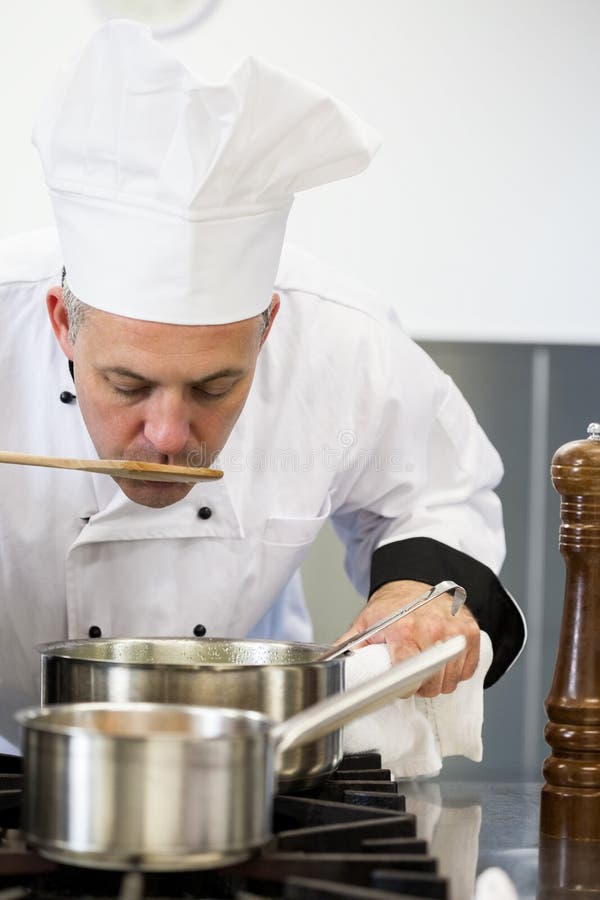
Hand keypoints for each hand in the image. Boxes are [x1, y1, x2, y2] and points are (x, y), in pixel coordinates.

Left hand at [336, 580, 479, 696]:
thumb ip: (348, 647)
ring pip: (450, 682)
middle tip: (411, 672)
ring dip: (438, 681)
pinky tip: (443, 658)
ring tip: (426, 663)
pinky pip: (467, 671)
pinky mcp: (471, 633)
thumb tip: (327, 663)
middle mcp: (432, 630)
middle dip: (420, 687)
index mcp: (404, 629)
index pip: (409, 678)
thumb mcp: (365, 624)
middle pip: (431, 685)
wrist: (415, 584)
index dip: (403, 688)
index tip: (399, 683)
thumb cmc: (392, 606)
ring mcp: (455, 632)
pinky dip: (456, 671)